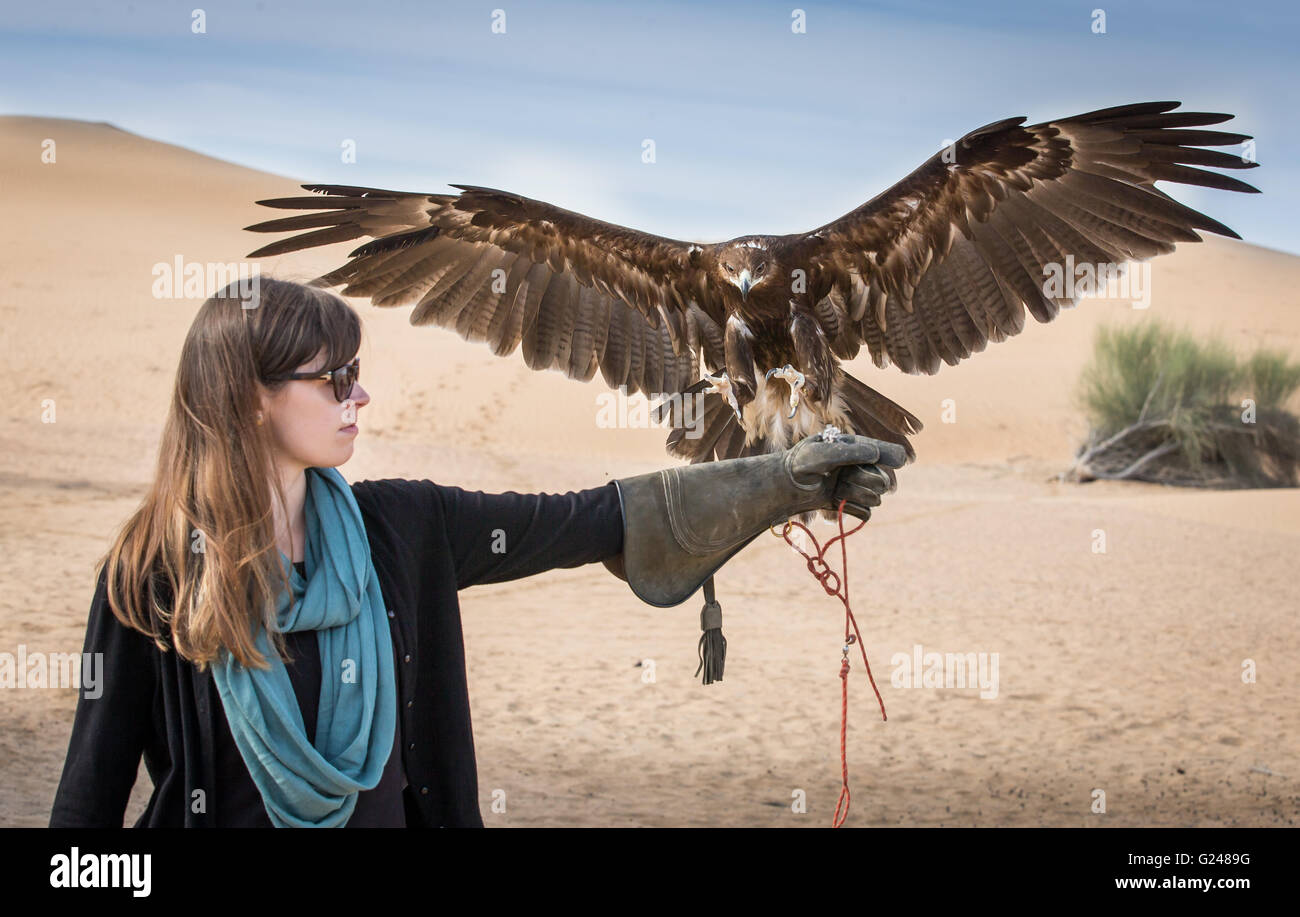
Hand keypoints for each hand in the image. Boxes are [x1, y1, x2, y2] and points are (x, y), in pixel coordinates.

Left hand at [786, 431, 907, 519]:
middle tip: (843, 478)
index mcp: (855, 448)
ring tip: (834, 490)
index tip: (901, 460)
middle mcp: (859, 467)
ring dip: (853, 496)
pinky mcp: (850, 503)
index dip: (892, 456)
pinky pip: (867, 513)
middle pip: (883, 481)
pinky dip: (852, 510)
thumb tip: (875, 453)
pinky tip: (836, 503)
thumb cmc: (799, 465)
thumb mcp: (820, 454)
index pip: (883, 452)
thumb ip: (848, 452)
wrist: (783, 488)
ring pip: (875, 498)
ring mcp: (856, 486)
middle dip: (864, 482)